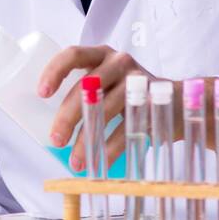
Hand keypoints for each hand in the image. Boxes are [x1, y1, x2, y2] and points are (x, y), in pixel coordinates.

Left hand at [37, 46, 164, 171]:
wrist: (177, 99)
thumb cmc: (130, 92)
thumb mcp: (107, 82)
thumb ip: (84, 93)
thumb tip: (53, 129)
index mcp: (101, 54)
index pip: (73, 54)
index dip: (54, 71)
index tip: (41, 94)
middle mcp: (119, 62)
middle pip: (87, 87)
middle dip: (67, 117)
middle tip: (56, 140)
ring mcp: (137, 81)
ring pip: (105, 110)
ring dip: (87, 139)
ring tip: (76, 161)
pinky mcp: (152, 103)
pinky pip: (126, 129)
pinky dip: (110, 150)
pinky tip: (99, 164)